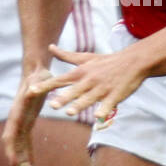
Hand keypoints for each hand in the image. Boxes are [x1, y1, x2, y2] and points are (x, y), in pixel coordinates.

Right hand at [2, 64, 52, 165]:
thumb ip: (36, 87)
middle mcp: (17, 119)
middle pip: (15, 143)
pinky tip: (31, 165)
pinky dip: (28, 153)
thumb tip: (32, 92)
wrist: (36, 72)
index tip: (13, 162)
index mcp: (18, 112)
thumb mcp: (40, 80)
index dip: (12, 148)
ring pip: (19, 145)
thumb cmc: (40, 75)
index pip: (12, 133)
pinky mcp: (28, 122)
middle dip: (19, 160)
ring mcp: (21, 122)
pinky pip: (26, 141)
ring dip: (23, 160)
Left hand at [31, 44, 148, 125]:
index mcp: (81, 72)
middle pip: (74, 91)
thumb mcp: (86, 57)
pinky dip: (104, 110)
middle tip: (52, 105)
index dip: (46, 85)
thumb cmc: (108, 61)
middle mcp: (90, 80)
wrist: (133, 61)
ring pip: (89, 98)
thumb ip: (66, 56)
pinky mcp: (116, 95)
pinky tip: (98, 117)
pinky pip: (108, 104)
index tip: (32, 90)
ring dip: (80, 105)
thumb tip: (50, 47)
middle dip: (63, 98)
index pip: (60, 80)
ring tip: (70, 112)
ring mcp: (103, 88)